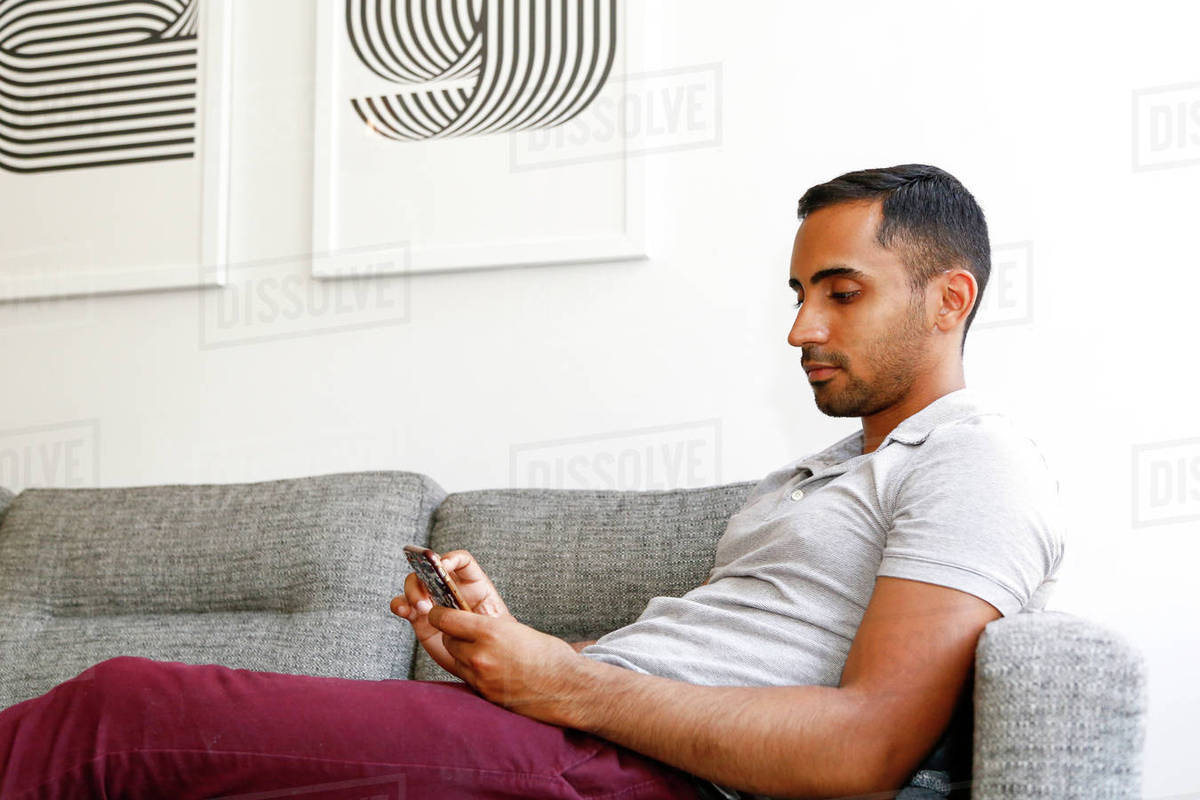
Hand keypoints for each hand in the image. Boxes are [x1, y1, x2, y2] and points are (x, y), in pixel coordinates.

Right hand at [390, 549, 512, 675]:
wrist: (484, 661)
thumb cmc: (495, 641)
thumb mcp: (496, 625)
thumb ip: (479, 618)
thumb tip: (464, 614)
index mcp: (473, 584)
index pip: (461, 561)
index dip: (452, 558)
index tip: (443, 565)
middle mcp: (450, 589)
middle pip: (431, 568)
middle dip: (425, 576)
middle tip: (428, 597)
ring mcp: (434, 601)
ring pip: (415, 584)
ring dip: (412, 591)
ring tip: (420, 607)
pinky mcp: (420, 617)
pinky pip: (405, 605)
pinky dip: (400, 604)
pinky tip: (403, 610)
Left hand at [426, 604, 587, 725]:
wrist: (567, 689)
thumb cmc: (550, 656)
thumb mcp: (517, 630)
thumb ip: (489, 627)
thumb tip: (469, 624)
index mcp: (490, 632)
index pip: (445, 619)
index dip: (440, 614)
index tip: (440, 612)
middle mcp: (479, 656)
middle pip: (448, 640)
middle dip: (453, 634)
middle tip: (465, 631)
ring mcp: (480, 679)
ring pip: (455, 660)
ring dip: (461, 653)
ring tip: (480, 650)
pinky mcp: (484, 695)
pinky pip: (466, 678)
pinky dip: (471, 671)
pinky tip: (488, 668)